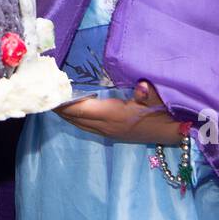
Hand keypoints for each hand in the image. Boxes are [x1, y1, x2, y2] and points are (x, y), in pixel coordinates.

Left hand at [54, 80, 184, 144]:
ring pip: (79, 125)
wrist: (174, 134)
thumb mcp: (158, 100)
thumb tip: (141, 85)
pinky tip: (72, 112)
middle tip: (44, 95)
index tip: (49, 94)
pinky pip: (85, 127)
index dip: (63, 102)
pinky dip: (75, 118)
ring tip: (53, 103)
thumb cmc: (165, 113)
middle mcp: (106, 126)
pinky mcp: (112, 135)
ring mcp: (108, 132)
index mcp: (114, 115)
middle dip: (59, 108)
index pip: (81, 109)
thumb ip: (147, 92)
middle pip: (75, 118)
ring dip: (65, 114)